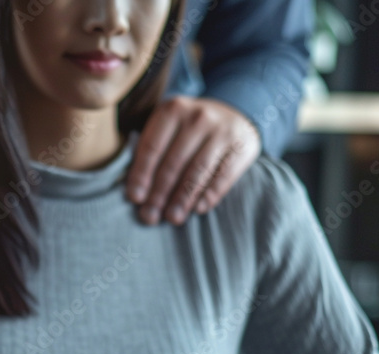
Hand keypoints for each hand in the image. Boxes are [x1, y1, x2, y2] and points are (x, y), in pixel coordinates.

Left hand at [127, 96, 261, 225]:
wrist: (234, 114)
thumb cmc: (188, 129)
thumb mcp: (168, 126)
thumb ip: (151, 150)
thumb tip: (136, 192)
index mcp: (172, 110)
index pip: (152, 147)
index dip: (142, 175)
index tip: (135, 199)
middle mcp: (198, 117)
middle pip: (174, 162)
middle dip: (160, 193)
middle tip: (150, 216)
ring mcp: (223, 130)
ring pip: (198, 171)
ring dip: (183, 198)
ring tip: (173, 218)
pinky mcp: (243, 146)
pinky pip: (223, 176)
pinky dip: (209, 195)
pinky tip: (197, 209)